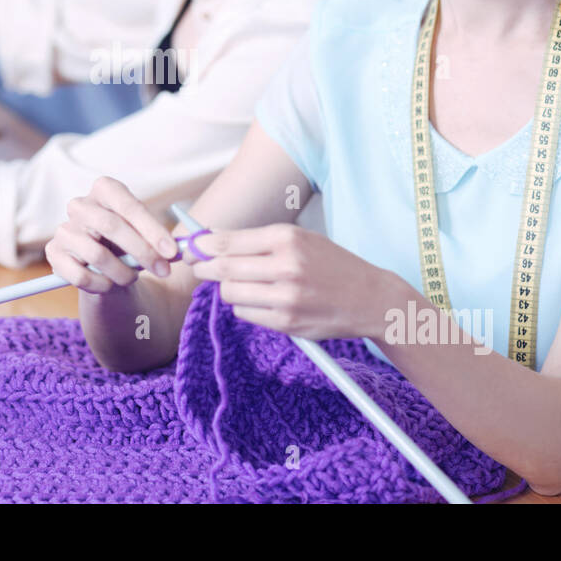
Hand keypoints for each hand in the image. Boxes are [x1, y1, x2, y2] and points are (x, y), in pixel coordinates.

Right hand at [45, 176, 178, 294]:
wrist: (104, 262)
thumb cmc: (128, 243)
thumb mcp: (145, 235)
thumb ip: (159, 241)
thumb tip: (175, 252)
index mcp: (105, 189)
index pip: (129, 206)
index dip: (152, 229)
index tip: (172, 252)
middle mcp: (80, 205)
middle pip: (111, 226)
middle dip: (142, 251)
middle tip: (163, 271)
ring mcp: (64, 229)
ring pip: (97, 255)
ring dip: (122, 273)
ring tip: (131, 277)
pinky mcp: (54, 253)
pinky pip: (81, 275)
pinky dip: (102, 286)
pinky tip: (109, 285)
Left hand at [190, 224, 403, 339]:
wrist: (370, 298)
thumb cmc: (332, 264)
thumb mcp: (301, 239)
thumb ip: (259, 241)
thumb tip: (212, 241)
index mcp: (287, 238)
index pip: (227, 242)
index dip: (201, 246)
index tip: (190, 247)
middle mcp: (286, 266)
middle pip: (222, 268)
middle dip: (202, 268)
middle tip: (196, 266)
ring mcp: (286, 297)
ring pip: (230, 293)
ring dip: (227, 289)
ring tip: (243, 284)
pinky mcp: (287, 323)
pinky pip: (246, 314)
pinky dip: (245, 306)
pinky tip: (261, 300)